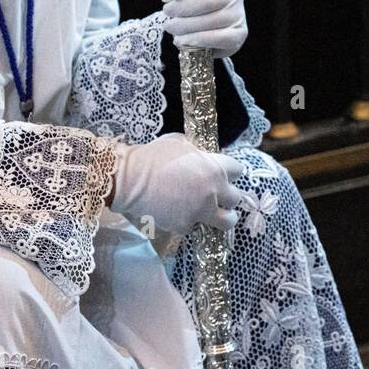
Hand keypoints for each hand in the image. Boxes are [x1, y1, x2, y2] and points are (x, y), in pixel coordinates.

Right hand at [108, 133, 244, 234]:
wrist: (131, 179)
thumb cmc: (154, 156)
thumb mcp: (180, 143)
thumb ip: (198, 152)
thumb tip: (202, 156)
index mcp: (215, 168)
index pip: (238, 170)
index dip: (230, 171)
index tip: (225, 174)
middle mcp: (213, 192)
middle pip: (236, 198)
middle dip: (227, 195)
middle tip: (218, 195)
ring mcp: (200, 211)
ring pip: (227, 221)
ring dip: (223, 217)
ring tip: (215, 215)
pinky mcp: (185, 226)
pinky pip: (194, 225)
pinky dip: (189, 220)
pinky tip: (179, 213)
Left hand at [153, 0, 247, 58]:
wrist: (206, 25)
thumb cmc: (191, 1)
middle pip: (208, 1)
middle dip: (182, 8)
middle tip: (167, 11)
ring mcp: (238, 15)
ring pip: (211, 21)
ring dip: (185, 26)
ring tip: (170, 27)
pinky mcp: (238, 34)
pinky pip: (219, 38)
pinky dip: (197, 40)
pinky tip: (182, 40)